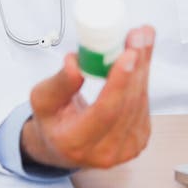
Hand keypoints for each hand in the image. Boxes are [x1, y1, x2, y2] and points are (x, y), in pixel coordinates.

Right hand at [20, 26, 154, 169]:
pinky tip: (142, 55)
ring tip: (142, 36)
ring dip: (144, 65)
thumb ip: (58, 83)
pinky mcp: (139, 139)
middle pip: (128, 102)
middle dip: (137, 65)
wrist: (65, 145)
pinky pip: (145, 102)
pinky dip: (144, 75)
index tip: (128, 54)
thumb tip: (76, 63)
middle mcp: (105, 152)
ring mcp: (126, 148)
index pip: (104, 112)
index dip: (119, 82)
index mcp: (75, 143)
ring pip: (141, 99)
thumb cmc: (53, 120)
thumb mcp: (43, 99)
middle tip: (138, 35)